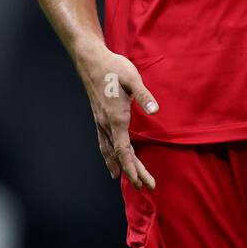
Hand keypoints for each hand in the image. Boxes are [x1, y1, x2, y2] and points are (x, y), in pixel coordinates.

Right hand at [77, 47, 158, 189]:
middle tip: (146, 187)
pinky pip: (104, 143)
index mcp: (116, 117)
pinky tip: (111, 160)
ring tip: (127, 180)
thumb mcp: (132, 78)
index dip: (132, 167)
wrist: (91, 60)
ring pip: (109, 150)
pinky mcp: (99, 117)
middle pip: (119, 154)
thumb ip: (144, 96)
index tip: (141, 182)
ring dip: (120, 166)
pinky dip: (109, 156)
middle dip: (132, 171)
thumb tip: (155, 111)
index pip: (124, 150)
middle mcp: (106, 124)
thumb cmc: (113, 67)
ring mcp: (100, 122)